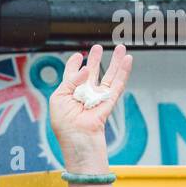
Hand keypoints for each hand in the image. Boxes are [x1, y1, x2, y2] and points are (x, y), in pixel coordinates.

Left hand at [49, 43, 133, 164]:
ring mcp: (98, 97)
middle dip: (95, 59)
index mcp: (68, 93)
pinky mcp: (109, 101)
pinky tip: (127, 60)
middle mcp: (84, 94)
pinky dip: (123, 71)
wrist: (77, 138)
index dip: (74, 64)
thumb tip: (86, 69)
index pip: (71, 75)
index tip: (78, 56)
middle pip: (92, 72)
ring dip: (114, 61)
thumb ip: (71, 80)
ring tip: (119, 48)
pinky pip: (118, 84)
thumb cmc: (64, 123)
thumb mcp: (58, 98)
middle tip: (97, 47)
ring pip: (108, 76)